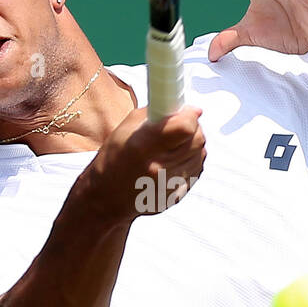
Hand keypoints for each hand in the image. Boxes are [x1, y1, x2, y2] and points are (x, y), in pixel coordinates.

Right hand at [87, 105, 206, 221]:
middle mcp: (159, 167)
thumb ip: (154, 114)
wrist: (107, 199)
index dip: (190, 115)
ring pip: (200, 155)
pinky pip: (196, 170)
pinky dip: (191, 161)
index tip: (188, 110)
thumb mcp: (125, 129)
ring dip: (193, 144)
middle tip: (182, 125)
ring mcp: (170, 184)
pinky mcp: (177, 195)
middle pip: (197, 140)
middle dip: (194, 127)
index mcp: (143, 147)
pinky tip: (175, 160)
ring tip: (175, 145)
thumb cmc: (113, 160)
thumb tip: (182, 108)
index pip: (184, 127)